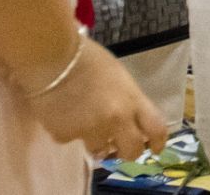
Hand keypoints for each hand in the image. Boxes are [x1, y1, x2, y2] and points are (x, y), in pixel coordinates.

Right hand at [23, 35, 168, 162]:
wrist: (52, 58)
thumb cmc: (86, 58)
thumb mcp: (117, 76)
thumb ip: (126, 99)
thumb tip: (128, 116)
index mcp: (132, 100)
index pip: (156, 129)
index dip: (158, 142)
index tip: (154, 148)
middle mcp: (116, 120)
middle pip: (131, 151)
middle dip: (126, 152)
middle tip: (118, 147)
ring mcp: (90, 131)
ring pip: (98, 148)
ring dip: (94, 139)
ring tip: (82, 118)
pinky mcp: (65, 136)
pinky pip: (70, 139)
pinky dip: (67, 130)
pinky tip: (60, 112)